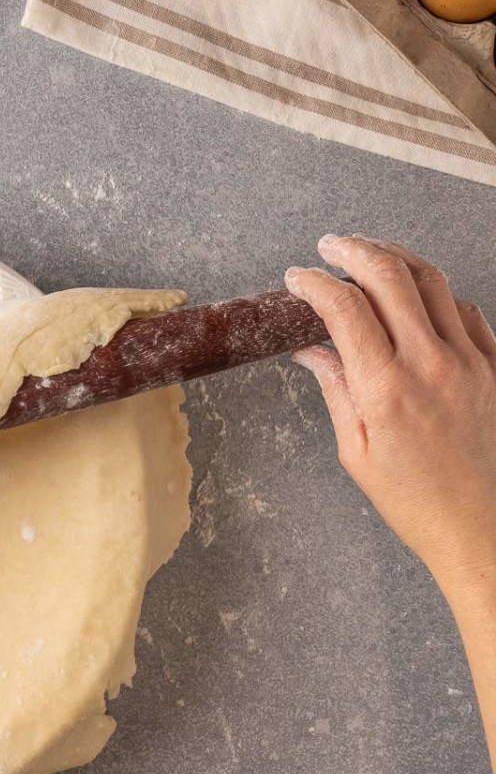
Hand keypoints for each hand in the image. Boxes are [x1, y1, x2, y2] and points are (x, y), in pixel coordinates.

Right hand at [285, 235, 495, 599]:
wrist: (483, 527)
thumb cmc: (415, 500)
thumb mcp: (356, 450)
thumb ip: (337, 389)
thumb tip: (312, 349)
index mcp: (386, 388)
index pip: (345, 309)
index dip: (314, 284)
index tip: (296, 278)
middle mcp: (432, 364)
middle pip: (391, 276)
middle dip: (354, 250)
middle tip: (330, 245)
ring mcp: (472, 360)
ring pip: (434, 281)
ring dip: (397, 257)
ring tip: (371, 253)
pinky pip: (466, 309)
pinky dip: (436, 292)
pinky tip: (417, 296)